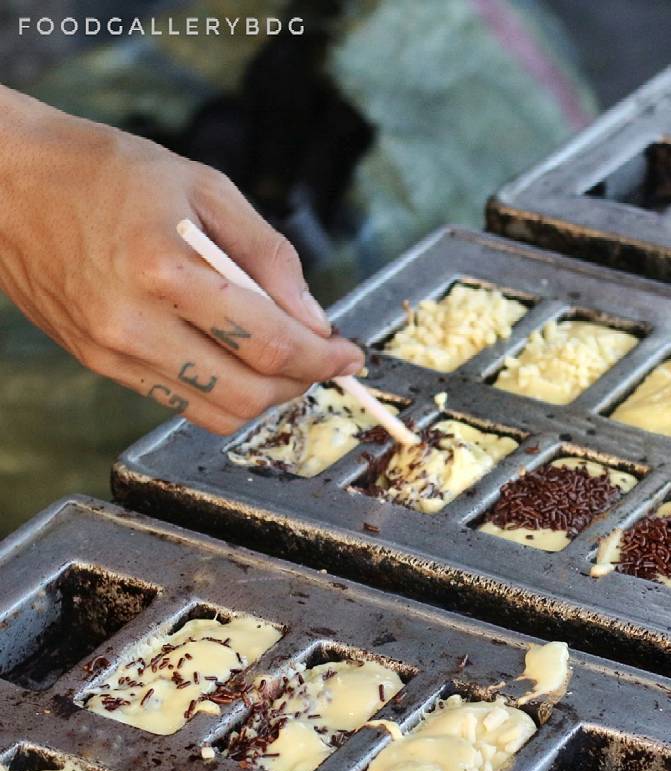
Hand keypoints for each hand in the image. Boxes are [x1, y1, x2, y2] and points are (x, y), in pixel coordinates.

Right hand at [0, 86, 364, 433]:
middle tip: (320, 358)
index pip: (270, 343)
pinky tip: (236, 361)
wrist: (6, 183)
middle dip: (301, 382)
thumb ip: (269, 256)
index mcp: (165, 268)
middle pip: (250, 393)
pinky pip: (182, 403)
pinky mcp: (100, 365)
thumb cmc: (108, 172)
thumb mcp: (203, 187)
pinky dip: (224, 393)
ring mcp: (113, 352)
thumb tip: (315, 319)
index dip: (324, 358)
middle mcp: (135, 322)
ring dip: (265, 396)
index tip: (350, 356)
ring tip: (281, 361)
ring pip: (219, 412)